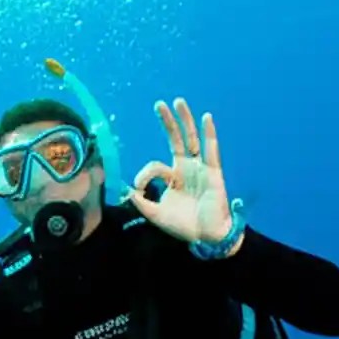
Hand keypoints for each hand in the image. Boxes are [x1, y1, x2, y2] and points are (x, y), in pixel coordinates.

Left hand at [127, 98, 235, 247]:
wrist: (206, 236)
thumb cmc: (182, 225)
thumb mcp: (154, 214)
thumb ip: (140, 202)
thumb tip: (125, 189)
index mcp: (172, 177)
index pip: (154, 166)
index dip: (143, 175)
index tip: (138, 189)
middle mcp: (186, 168)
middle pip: (176, 139)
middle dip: (168, 122)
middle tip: (159, 104)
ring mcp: (200, 168)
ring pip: (191, 139)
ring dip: (185, 120)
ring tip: (178, 102)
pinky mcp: (213, 172)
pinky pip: (211, 150)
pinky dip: (209, 134)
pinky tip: (207, 118)